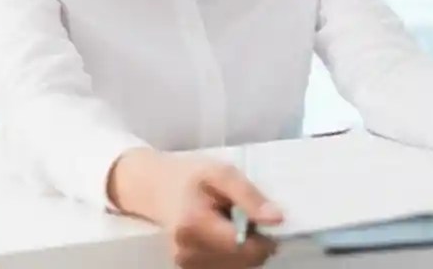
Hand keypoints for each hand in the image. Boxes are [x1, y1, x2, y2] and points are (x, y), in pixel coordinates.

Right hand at [109, 149, 282, 268]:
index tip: (265, 218)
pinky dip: (233, 254)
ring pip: (237, 267)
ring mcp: (185, 263)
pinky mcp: (187, 268)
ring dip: (245, 249)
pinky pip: (225, 267)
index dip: (264, 237)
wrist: (155, 187)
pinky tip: (224, 234)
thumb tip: (277, 220)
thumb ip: (250, 196)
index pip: (244, 247)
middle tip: (247, 216)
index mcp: (194, 225)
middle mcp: (186, 251)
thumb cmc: (190, 175)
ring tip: (233, 222)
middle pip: (243, 261)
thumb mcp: (222, 173)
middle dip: (255, 242)